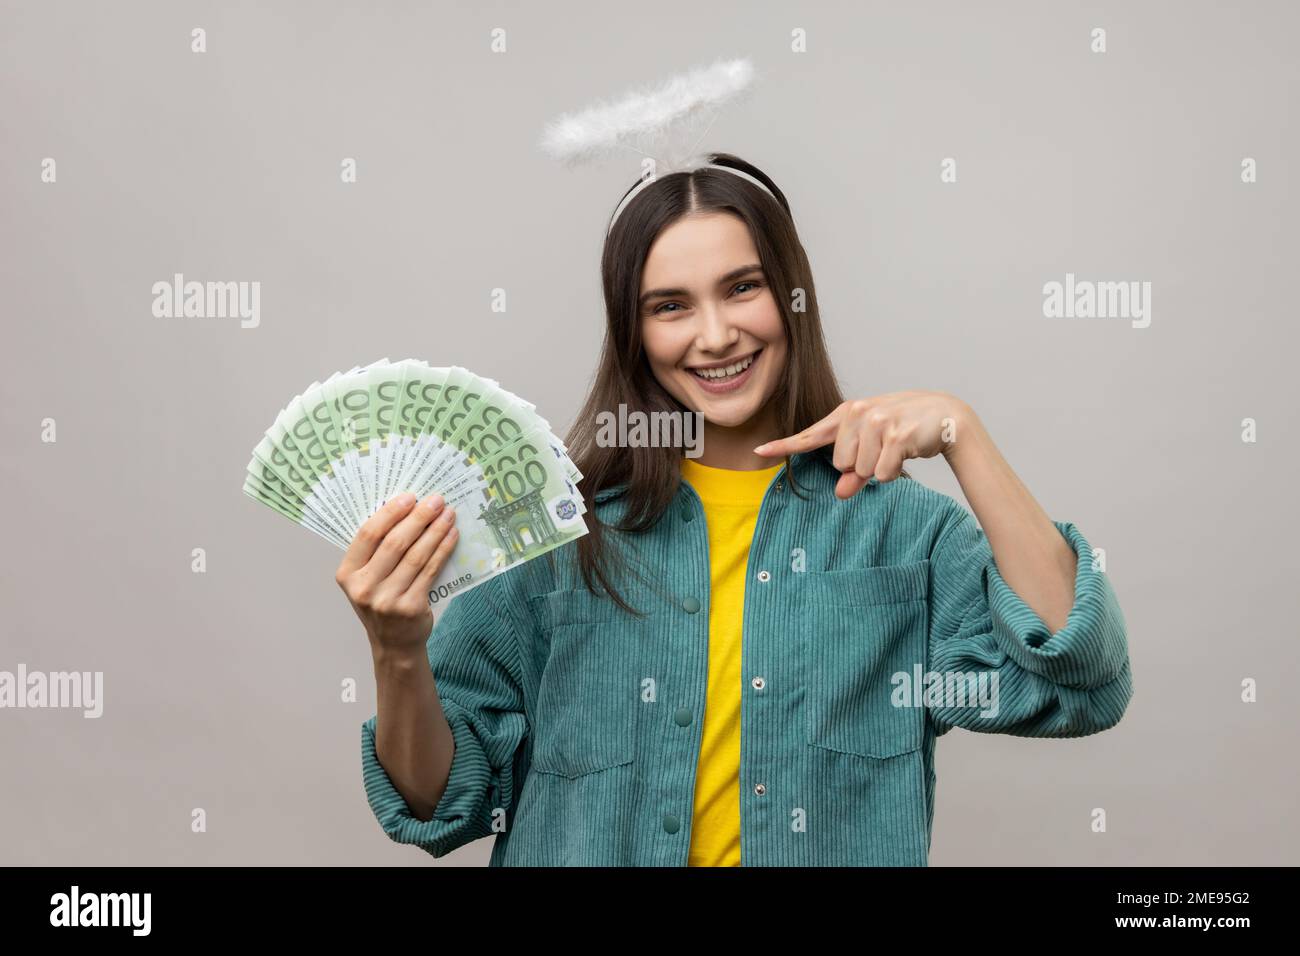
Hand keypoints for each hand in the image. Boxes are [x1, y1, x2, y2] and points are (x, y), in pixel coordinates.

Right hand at [334, 492, 459, 656]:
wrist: (394, 644)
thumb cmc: (382, 602)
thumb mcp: (368, 578)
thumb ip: (377, 551)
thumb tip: (406, 509)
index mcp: (347, 574)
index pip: (368, 535)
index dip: (390, 513)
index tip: (409, 497)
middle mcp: (364, 588)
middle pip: (394, 542)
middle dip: (418, 517)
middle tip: (435, 500)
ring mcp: (387, 600)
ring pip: (416, 555)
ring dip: (435, 531)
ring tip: (448, 514)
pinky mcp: (411, 607)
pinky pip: (431, 570)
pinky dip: (443, 550)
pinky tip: (451, 535)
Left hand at [754, 391, 970, 498]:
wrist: (945, 415)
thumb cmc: (904, 429)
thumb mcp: (874, 447)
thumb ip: (853, 471)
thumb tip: (840, 493)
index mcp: (847, 413)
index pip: (810, 434)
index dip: (784, 445)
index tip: (759, 450)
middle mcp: (859, 413)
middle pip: (841, 463)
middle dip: (863, 466)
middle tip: (884, 448)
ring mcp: (878, 422)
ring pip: (862, 470)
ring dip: (881, 468)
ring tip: (897, 447)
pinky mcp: (896, 435)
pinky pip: (883, 473)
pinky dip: (895, 471)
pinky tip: (907, 451)